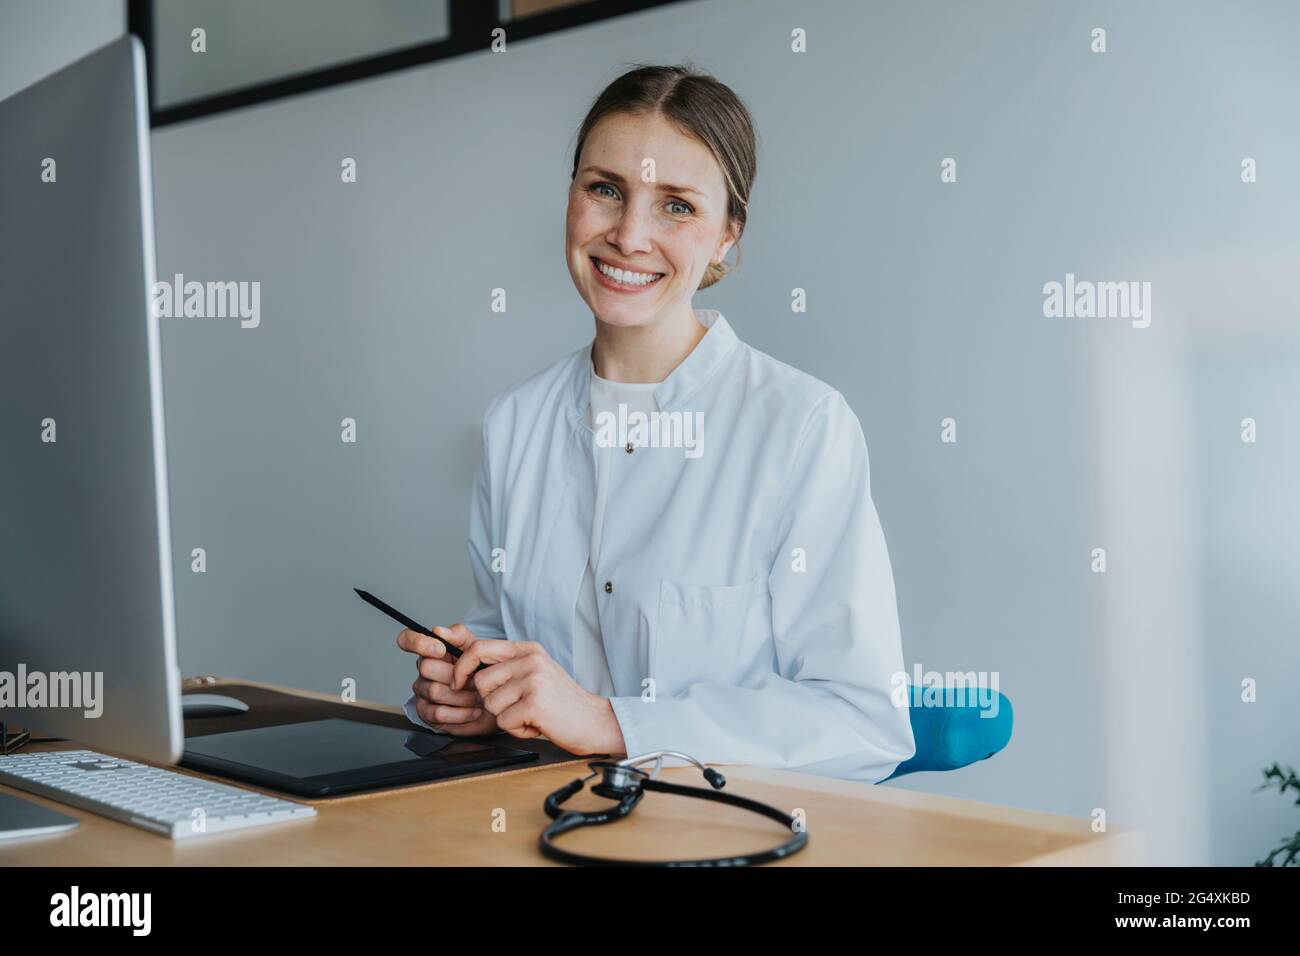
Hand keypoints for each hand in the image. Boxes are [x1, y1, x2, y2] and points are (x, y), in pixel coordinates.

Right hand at [397, 623, 498, 735]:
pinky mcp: (426, 713)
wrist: (489, 695)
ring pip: (434, 691)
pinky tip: (474, 710)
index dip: (418, 642)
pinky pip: (438, 713)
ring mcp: (422, 691)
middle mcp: (423, 670)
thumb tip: (439, 630)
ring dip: (462, 695)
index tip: (440, 649)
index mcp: (431, 650)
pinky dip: (461, 713)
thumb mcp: (474, 646)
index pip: (407, 639)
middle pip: (426, 667)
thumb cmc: (478, 668)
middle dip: (454, 673)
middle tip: (474, 678)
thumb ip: (458, 634)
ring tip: (479, 696)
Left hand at [450, 638, 625, 755]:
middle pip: (481, 681)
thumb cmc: (561, 701)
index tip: (459, 683)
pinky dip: (517, 730)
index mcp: (528, 649)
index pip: (479, 648)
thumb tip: (467, 663)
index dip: (462, 667)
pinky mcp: (535, 704)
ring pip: (491, 704)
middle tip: (515, 706)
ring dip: (506, 718)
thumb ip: (508, 665)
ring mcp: (534, 681)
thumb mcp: (536, 672)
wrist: (594, 721)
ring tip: (529, 715)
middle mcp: (531, 660)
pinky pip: (504, 722)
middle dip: (491, 701)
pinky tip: (535, 724)